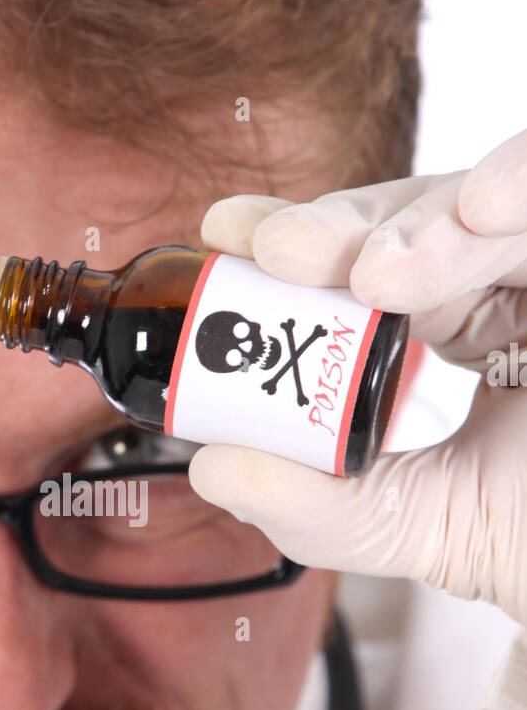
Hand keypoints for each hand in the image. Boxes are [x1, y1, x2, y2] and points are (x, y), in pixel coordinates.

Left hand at [188, 130, 526, 628]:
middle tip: (282, 251)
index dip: (305, 241)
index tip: (227, 233)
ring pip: (498, 203)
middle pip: (425, 219)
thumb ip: (322, 507)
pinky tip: (483, 207)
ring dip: (429, 223)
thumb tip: (213, 468)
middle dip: (345, 226)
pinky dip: (523, 182)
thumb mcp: (423, 527)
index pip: (379, 264)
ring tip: (377, 272)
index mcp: (472, 326)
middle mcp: (522, 285)